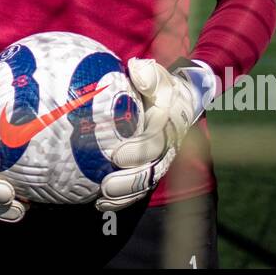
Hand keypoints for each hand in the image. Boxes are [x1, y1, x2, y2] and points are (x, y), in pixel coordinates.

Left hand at [95, 58, 214, 212]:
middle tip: (107, 182)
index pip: (158, 136)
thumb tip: (136, 70)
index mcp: (171, 119)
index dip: (139, 147)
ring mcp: (162, 160)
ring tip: (103, 196)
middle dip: (131, 175)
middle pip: (154, 163)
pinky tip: (100, 204)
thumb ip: (149, 73)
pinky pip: (140, 191)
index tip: (116, 155)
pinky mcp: (152, 172)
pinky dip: (122, 200)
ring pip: (148, 180)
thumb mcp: (156, 75)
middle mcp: (170, 143)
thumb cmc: (156, 86)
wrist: (175, 101)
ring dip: (126, 191)